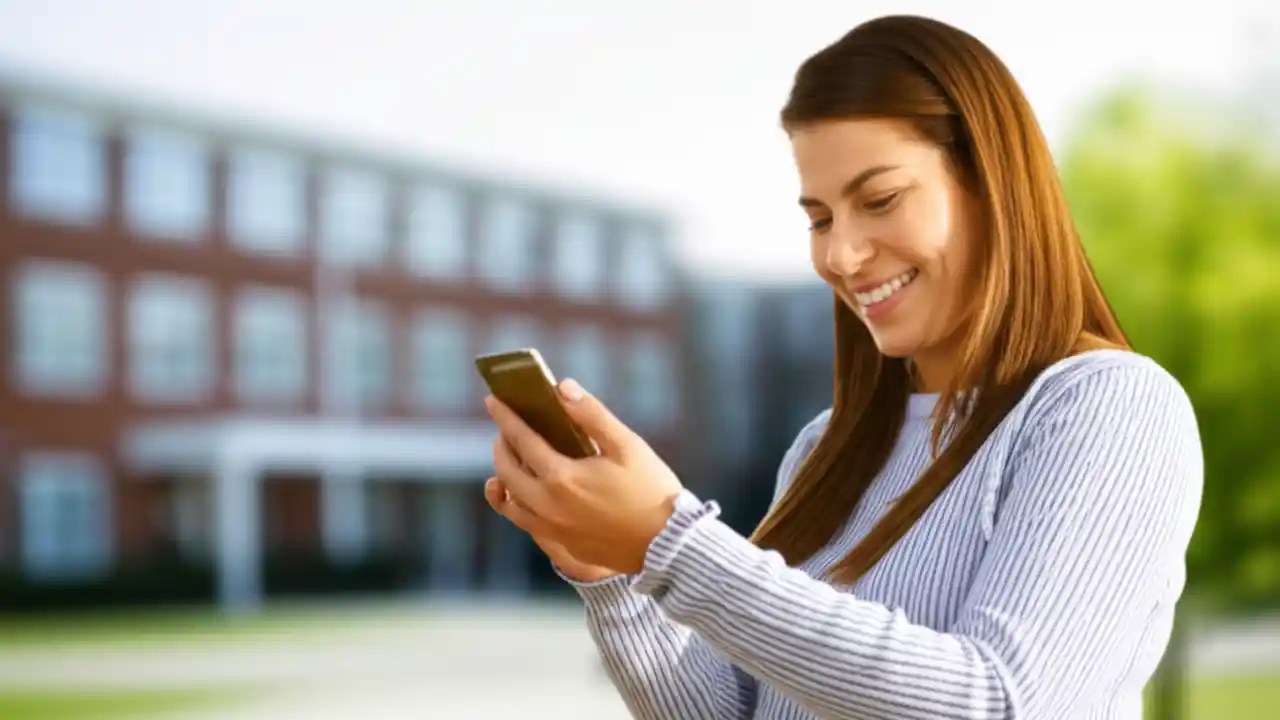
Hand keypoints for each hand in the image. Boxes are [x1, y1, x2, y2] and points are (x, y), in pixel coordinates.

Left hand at [483, 378, 683, 574]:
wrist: (668, 545)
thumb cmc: (652, 490)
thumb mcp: (627, 445)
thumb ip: (592, 415)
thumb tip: (562, 387)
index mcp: (562, 477)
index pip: (521, 439)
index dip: (505, 417)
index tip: (493, 400)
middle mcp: (548, 506)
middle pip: (507, 472)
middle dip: (501, 446)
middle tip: (505, 429)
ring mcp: (553, 529)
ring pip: (510, 503)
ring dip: (503, 478)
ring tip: (510, 461)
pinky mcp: (563, 544)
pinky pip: (526, 523)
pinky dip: (517, 505)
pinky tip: (526, 495)